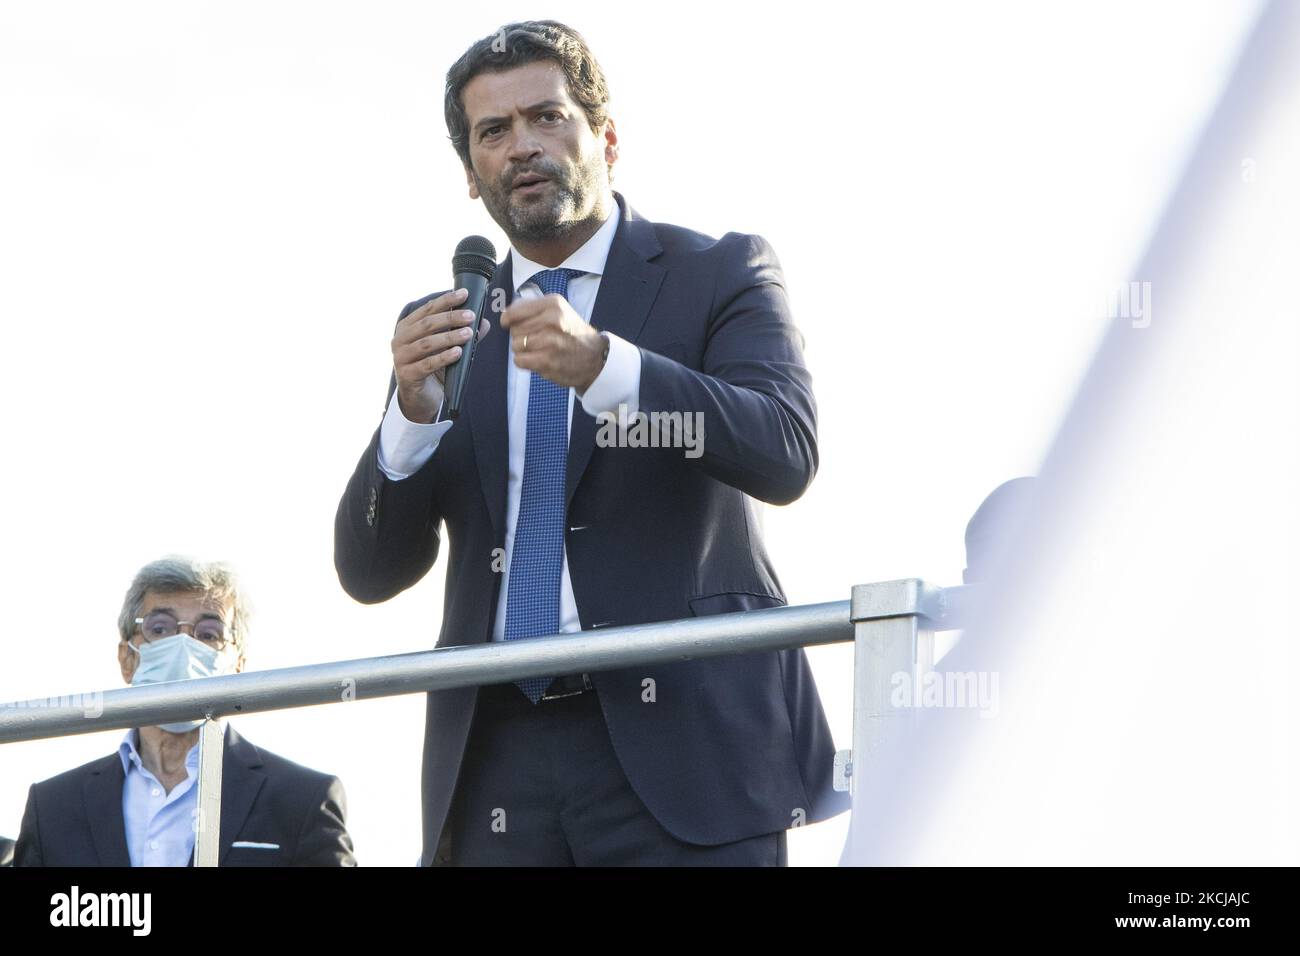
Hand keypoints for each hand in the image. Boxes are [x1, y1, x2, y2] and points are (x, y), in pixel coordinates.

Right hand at [391, 288, 489, 423]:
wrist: (418, 399)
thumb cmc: (431, 368)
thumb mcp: (445, 348)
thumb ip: (461, 334)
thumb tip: (483, 322)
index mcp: (407, 327)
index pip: (427, 309)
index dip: (446, 301)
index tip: (464, 294)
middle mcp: (399, 340)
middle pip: (427, 324)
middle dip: (450, 318)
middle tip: (470, 316)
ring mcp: (401, 358)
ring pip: (427, 343)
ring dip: (449, 337)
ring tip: (469, 333)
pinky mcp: (407, 375)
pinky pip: (428, 364)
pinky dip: (444, 357)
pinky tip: (458, 353)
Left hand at [500, 293, 606, 391]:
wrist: (595, 357)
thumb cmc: (573, 333)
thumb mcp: (559, 310)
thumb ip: (533, 308)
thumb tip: (506, 313)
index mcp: (553, 304)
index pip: (514, 311)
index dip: (507, 319)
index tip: (508, 323)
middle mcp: (552, 320)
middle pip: (514, 329)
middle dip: (520, 335)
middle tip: (535, 339)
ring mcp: (550, 341)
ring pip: (515, 345)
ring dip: (523, 350)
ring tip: (539, 349)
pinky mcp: (547, 361)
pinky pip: (519, 360)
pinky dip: (525, 362)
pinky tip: (537, 359)